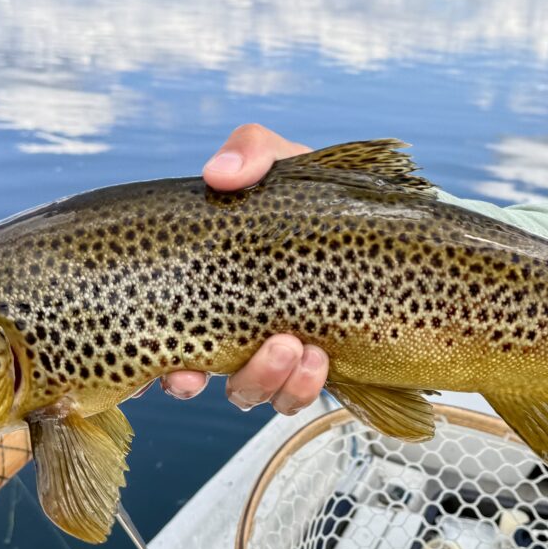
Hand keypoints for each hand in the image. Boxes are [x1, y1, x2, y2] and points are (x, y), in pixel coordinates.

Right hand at [160, 125, 324, 410]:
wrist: (386, 221)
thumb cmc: (318, 195)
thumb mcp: (284, 162)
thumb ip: (251, 151)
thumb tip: (219, 174)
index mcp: (204, 282)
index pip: (161, 331)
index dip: (162, 361)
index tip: (178, 368)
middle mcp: (225, 326)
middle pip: (196, 378)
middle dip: (217, 375)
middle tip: (264, 346)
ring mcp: (267, 353)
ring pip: (248, 392)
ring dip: (266, 379)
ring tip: (298, 347)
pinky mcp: (310, 368)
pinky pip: (294, 397)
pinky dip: (302, 386)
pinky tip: (320, 360)